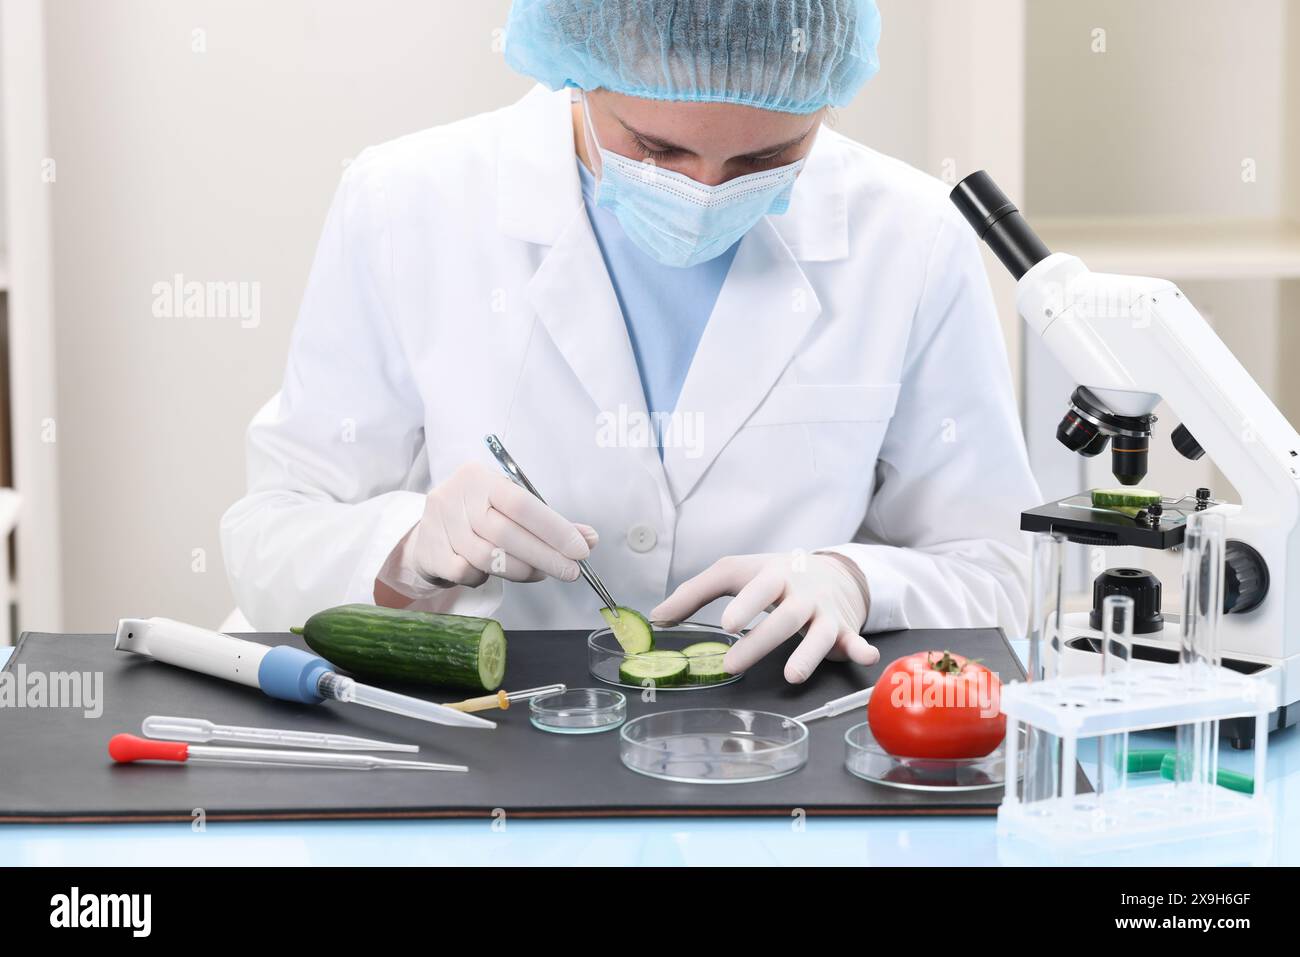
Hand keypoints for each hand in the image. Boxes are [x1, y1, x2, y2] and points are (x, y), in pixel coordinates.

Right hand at [410, 462, 596, 587]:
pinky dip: (486, 577)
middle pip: (507, 533)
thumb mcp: (511, 508)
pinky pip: (467, 572)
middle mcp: (456, 496)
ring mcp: (439, 524)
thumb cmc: (479, 516)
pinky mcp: (429, 551)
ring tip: (538, 573)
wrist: (429, 531)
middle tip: (571, 571)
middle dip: (546, 556)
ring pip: (488, 556)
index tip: (581, 550)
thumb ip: (549, 523)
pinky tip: (494, 572)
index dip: (555, 529)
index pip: (523, 504)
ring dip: (522, 570)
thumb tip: (589, 539)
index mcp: (481, 477)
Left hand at [652, 552, 878, 683]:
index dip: (744, 604)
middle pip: (784, 616)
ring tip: (792, 675)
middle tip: (733, 664)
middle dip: (761, 640)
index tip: (726, 624)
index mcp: (772, 575)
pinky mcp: (844, 630)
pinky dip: (862, 648)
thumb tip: (656, 618)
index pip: (757, 586)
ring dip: (808, 654)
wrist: (830, 571)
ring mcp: (824, 612)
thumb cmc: (771, 576)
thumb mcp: (736, 574)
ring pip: (819, 632)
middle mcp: (801, 592)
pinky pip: (854, 639)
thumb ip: (695, 593)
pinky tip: (866, 657)